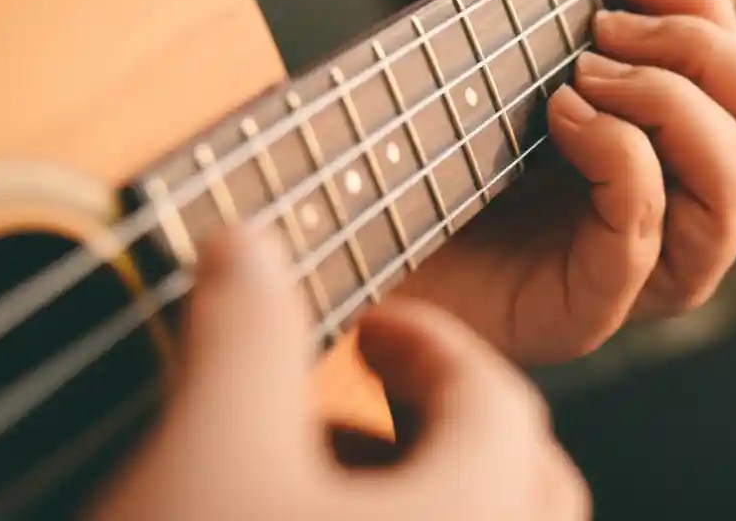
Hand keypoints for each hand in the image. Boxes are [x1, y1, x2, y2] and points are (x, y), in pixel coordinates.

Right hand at [94, 233, 586, 520]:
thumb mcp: (211, 449)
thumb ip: (247, 332)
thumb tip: (247, 242)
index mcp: (477, 513)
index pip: (495, 399)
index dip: (431, 343)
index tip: (373, 324)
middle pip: (524, 478)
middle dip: (450, 419)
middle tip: (375, 395)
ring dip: (439, 493)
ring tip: (332, 478)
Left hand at [399, 0, 735, 362]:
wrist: (348, 242)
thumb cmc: (420, 148)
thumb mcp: (470, 38)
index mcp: (678, 146)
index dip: (715, 9)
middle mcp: (683, 207)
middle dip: (707, 50)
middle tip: (611, 26)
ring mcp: (648, 266)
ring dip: (670, 102)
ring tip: (583, 74)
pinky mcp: (597, 306)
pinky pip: (648, 227)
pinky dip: (617, 154)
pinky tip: (560, 116)